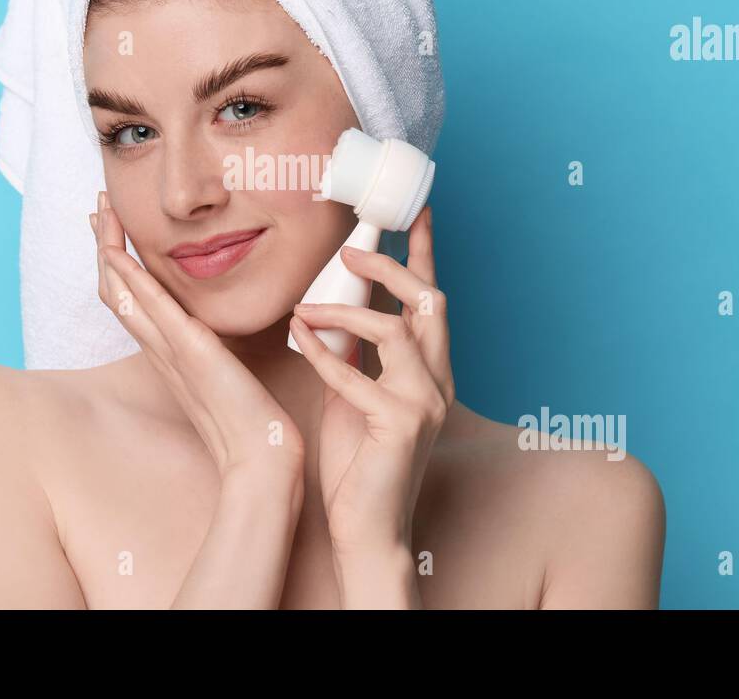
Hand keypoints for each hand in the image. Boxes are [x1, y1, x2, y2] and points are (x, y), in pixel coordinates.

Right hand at [90, 191, 305, 483]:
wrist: (259, 457)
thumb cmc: (251, 423)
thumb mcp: (229, 376)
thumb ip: (217, 353)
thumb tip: (219, 337)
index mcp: (168, 353)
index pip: (132, 299)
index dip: (117, 263)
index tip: (112, 230)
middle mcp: (160, 350)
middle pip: (116, 290)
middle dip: (105, 245)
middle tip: (96, 207)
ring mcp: (171, 350)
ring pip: (124, 293)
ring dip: (109, 250)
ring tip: (101, 213)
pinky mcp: (191, 352)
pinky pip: (153, 310)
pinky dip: (132, 280)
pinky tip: (119, 253)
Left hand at [288, 204, 453, 554]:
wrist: (370, 528)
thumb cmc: (361, 463)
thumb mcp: (356, 395)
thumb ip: (354, 354)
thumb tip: (332, 311)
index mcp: (431, 371)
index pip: (430, 301)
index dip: (425, 254)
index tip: (416, 211)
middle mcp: (438, 382)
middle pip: (428, 302)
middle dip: (392, 266)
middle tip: (349, 250)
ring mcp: (425, 403)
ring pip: (397, 330)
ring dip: (347, 310)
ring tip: (306, 306)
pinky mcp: (401, 425)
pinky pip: (359, 376)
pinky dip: (325, 353)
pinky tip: (299, 337)